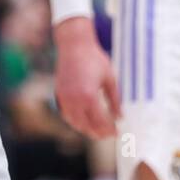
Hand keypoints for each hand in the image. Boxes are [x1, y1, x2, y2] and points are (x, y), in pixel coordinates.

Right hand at [52, 17, 119, 138]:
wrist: (74, 45)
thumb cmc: (94, 59)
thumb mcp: (110, 78)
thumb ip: (115, 100)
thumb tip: (120, 117)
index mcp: (89, 96)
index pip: (100, 122)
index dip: (109, 129)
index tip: (117, 132)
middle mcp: (75, 100)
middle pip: (87, 126)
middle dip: (99, 133)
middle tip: (109, 134)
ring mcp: (65, 98)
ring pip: (75, 123)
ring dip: (86, 129)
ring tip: (97, 131)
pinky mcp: (59, 94)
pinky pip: (66, 114)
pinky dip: (75, 121)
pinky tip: (84, 121)